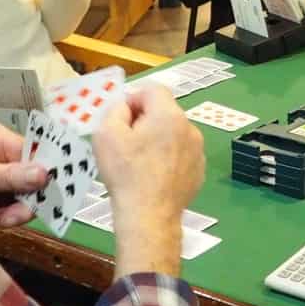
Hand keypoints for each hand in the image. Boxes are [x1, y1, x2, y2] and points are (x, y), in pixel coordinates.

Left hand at [0, 124, 48, 223]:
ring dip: (16, 212)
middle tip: (13, 213)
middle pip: (36, 178)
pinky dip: (8, 218)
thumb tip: (43, 173)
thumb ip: (8, 176)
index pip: (35, 152)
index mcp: (0, 141)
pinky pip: (18, 210)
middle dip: (27, 199)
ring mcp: (6, 180)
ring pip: (30, 197)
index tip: (49, 190)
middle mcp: (7, 158)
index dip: (45, 171)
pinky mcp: (2, 199)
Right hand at [93, 84, 203, 275]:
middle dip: (144, 121)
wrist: (148, 216)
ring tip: (138, 163)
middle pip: (164, 112)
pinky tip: (152, 176)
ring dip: (157, 140)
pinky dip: (167, 159)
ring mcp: (197, 151)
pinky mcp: (198, 172)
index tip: (122, 120)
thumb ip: (115, 110)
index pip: (153, 90)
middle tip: (126, 143)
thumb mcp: (106, 134)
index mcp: (169, 115)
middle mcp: (189, 128)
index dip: (133, 99)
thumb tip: (126, 106)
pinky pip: (180, 155)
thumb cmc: (125, 173)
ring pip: (173, 134)